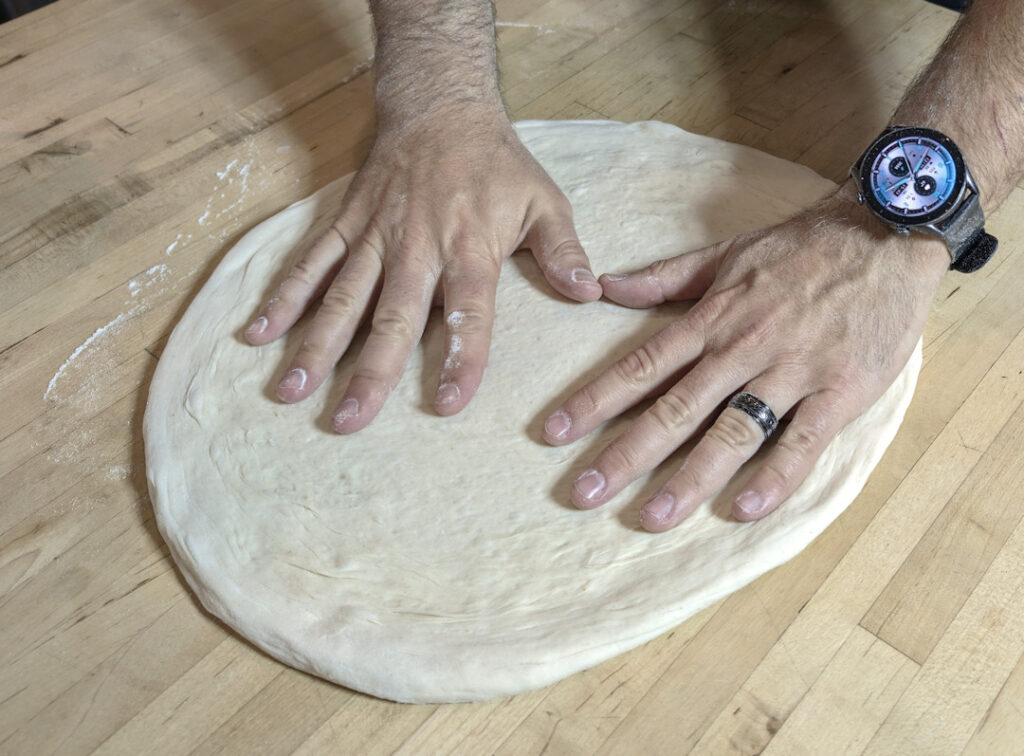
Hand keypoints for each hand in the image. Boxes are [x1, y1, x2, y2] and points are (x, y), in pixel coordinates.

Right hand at [245, 108, 601, 431]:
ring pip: (342, 296)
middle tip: (347, 421)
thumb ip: (564, 250)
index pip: (468, 312)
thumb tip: (589, 294)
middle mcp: (417, 246)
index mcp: (471, 247)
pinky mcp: (346, 222)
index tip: (446, 404)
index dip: (459, 358)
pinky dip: (284, 296)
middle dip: (368, 372)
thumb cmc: (496, 162)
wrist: (440, 104)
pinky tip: (258, 334)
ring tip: (290, 391)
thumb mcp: (544, 201)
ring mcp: (374, 235)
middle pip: (391, 316)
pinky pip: (310, 262)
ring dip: (315, 345)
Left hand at [542, 186, 949, 530]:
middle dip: (623, 454)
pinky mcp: (840, 390)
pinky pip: (803, 441)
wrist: (886, 231)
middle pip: (673, 409)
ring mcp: (791, 371)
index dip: (593, 400)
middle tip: (581, 494)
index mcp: (711, 319)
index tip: (553, 433)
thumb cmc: (801, 246)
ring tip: (651, 518)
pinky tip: (745, 509)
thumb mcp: (725, 253)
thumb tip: (605, 286)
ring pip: (731, 430)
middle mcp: (742, 348)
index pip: (640, 367)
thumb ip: (664, 277)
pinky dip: (776, 476)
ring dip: (690, 478)